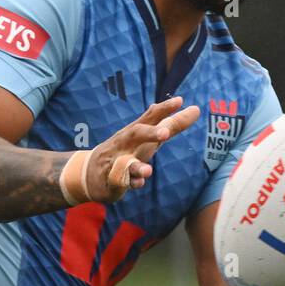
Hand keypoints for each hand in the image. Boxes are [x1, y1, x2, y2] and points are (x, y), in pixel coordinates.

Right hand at [65, 97, 201, 204]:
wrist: (89, 172)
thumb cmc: (126, 151)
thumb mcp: (149, 138)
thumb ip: (172, 124)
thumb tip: (195, 109)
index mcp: (136, 132)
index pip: (150, 117)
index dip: (164, 109)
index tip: (180, 101)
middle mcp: (126, 143)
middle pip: (136, 134)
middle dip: (150, 133)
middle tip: (165, 134)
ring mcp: (116, 160)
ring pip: (127, 162)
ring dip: (138, 166)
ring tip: (148, 170)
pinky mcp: (111, 179)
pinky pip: (120, 181)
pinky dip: (130, 183)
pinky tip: (138, 184)